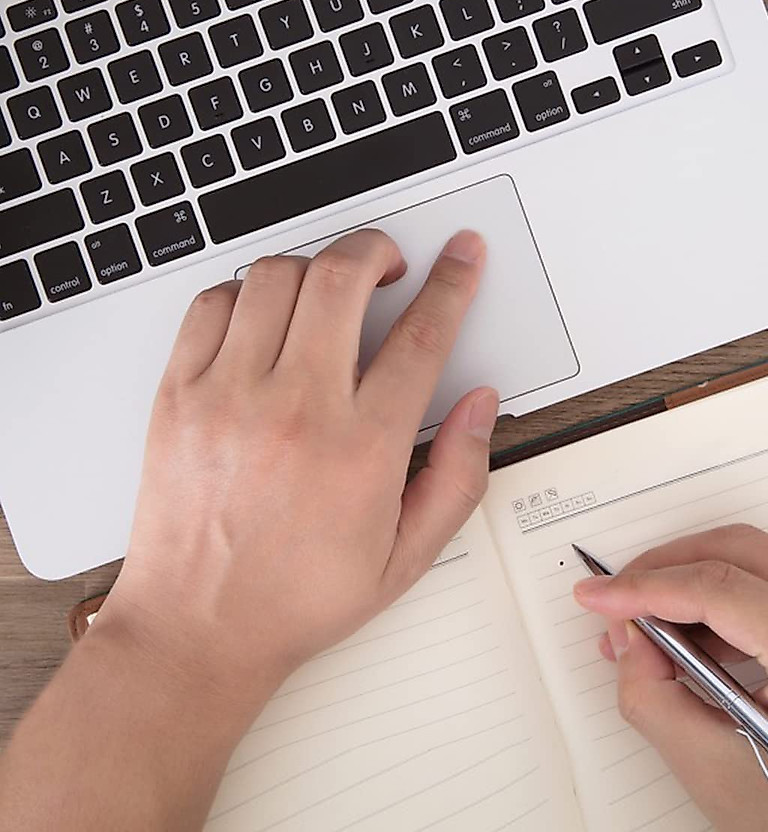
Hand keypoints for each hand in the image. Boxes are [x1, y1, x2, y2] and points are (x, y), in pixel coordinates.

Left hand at [97, 228, 498, 715]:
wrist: (195, 630)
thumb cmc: (296, 597)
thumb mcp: (407, 556)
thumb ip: (457, 475)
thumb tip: (478, 405)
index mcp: (361, 449)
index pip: (422, 334)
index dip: (452, 281)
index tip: (461, 256)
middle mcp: (295, 411)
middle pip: (343, 278)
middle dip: (377, 249)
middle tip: (388, 262)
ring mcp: (229, 397)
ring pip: (277, 278)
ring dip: (314, 267)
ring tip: (327, 288)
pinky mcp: (179, 396)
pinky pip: (213, 304)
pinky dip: (246, 292)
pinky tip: (264, 315)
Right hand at [573, 525, 767, 831]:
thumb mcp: (719, 774)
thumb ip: (653, 697)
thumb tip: (628, 637)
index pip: (718, 588)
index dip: (644, 587)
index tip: (599, 596)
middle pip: (740, 551)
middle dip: (667, 569)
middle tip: (618, 599)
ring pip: (763, 556)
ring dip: (698, 580)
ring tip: (650, 625)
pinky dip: (736, 597)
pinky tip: (697, 633)